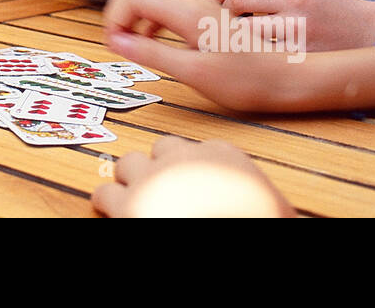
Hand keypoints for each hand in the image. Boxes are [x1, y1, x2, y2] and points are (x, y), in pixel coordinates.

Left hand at [93, 137, 292, 216]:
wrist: (237, 226)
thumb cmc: (259, 218)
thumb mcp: (270, 204)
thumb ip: (253, 193)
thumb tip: (261, 205)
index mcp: (222, 154)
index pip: (199, 147)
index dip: (192, 165)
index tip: (193, 178)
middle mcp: (184, 158)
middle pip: (162, 148)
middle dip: (159, 165)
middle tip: (162, 186)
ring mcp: (153, 178)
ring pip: (129, 163)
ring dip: (132, 178)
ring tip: (136, 195)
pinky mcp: (129, 205)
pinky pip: (104, 194)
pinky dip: (106, 202)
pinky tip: (111, 211)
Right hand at [102, 0, 311, 111]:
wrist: (287, 76)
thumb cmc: (245, 80)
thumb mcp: (193, 73)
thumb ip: (152, 54)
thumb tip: (117, 42)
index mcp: (186, 11)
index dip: (114, 19)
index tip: (113, 46)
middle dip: (119, 11)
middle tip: (116, 43)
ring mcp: (199, 2)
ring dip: (133, 14)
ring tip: (131, 45)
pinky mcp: (204, 11)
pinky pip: (165, 2)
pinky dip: (148, 17)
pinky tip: (152, 41)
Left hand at [217, 0, 369, 50]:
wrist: (371, 31)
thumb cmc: (334, 9)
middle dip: (224, 10)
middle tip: (222, 19)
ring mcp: (299, 26)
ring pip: (246, 28)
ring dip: (235, 33)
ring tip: (236, 36)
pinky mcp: (301, 52)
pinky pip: (264, 51)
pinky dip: (254, 51)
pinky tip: (255, 52)